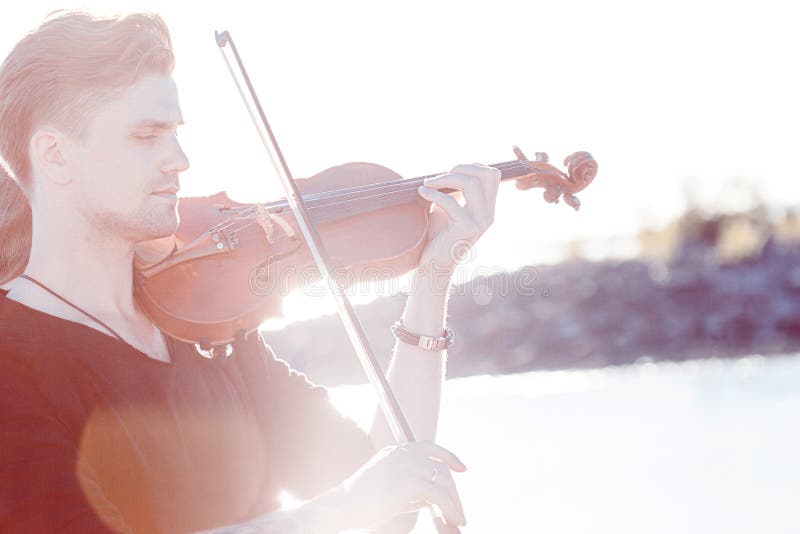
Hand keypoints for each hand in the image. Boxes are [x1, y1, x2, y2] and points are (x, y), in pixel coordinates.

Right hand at [332, 441, 467, 528]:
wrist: (342, 507)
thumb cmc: (361, 503)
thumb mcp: (390, 489)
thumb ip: (411, 488)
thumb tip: (436, 498)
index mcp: (396, 451)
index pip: (430, 447)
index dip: (449, 457)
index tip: (462, 468)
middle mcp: (403, 454)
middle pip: (440, 467)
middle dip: (453, 490)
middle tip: (459, 509)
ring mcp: (406, 465)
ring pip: (443, 481)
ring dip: (454, 502)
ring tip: (458, 518)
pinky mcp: (409, 482)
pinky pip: (439, 495)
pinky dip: (450, 508)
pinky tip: (452, 519)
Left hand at [416, 163, 500, 274]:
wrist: (434, 265)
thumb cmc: (437, 236)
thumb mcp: (449, 208)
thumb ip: (454, 191)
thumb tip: (450, 170)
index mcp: (487, 208)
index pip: (493, 175)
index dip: (472, 166)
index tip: (450, 172)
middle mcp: (489, 214)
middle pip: (486, 174)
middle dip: (460, 168)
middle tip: (438, 177)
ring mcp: (480, 221)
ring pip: (471, 184)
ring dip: (446, 178)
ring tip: (427, 183)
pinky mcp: (466, 228)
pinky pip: (450, 201)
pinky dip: (433, 192)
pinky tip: (421, 192)